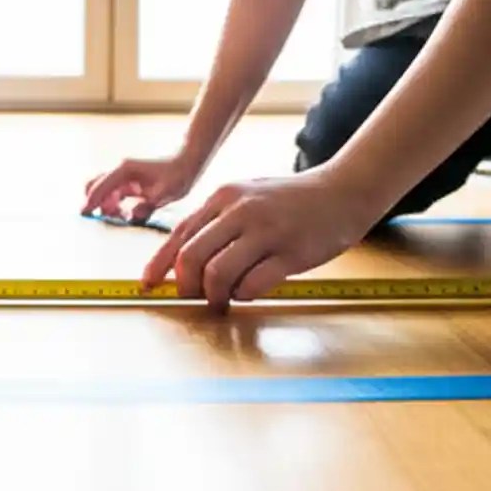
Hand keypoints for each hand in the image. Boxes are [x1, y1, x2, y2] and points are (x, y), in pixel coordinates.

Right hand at [82, 155, 200, 221]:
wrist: (187, 161)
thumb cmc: (178, 175)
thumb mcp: (167, 192)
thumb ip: (149, 204)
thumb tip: (132, 215)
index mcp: (125, 171)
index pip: (101, 187)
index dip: (91, 201)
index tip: (84, 214)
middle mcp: (121, 170)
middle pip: (94, 184)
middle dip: (94, 202)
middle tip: (104, 218)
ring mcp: (124, 175)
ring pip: (103, 189)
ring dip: (105, 204)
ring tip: (120, 217)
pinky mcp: (129, 180)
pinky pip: (113, 192)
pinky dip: (113, 203)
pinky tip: (125, 213)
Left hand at [140, 167, 382, 308]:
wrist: (343, 190)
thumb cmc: (290, 201)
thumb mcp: (246, 198)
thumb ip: (215, 223)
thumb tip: (182, 262)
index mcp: (223, 197)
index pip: (178, 235)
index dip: (159, 265)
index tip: (148, 285)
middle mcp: (239, 211)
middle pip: (191, 258)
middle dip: (186, 287)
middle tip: (196, 298)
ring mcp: (266, 230)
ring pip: (218, 274)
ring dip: (215, 296)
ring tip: (224, 300)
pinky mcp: (290, 252)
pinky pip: (253, 284)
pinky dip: (244, 295)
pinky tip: (251, 291)